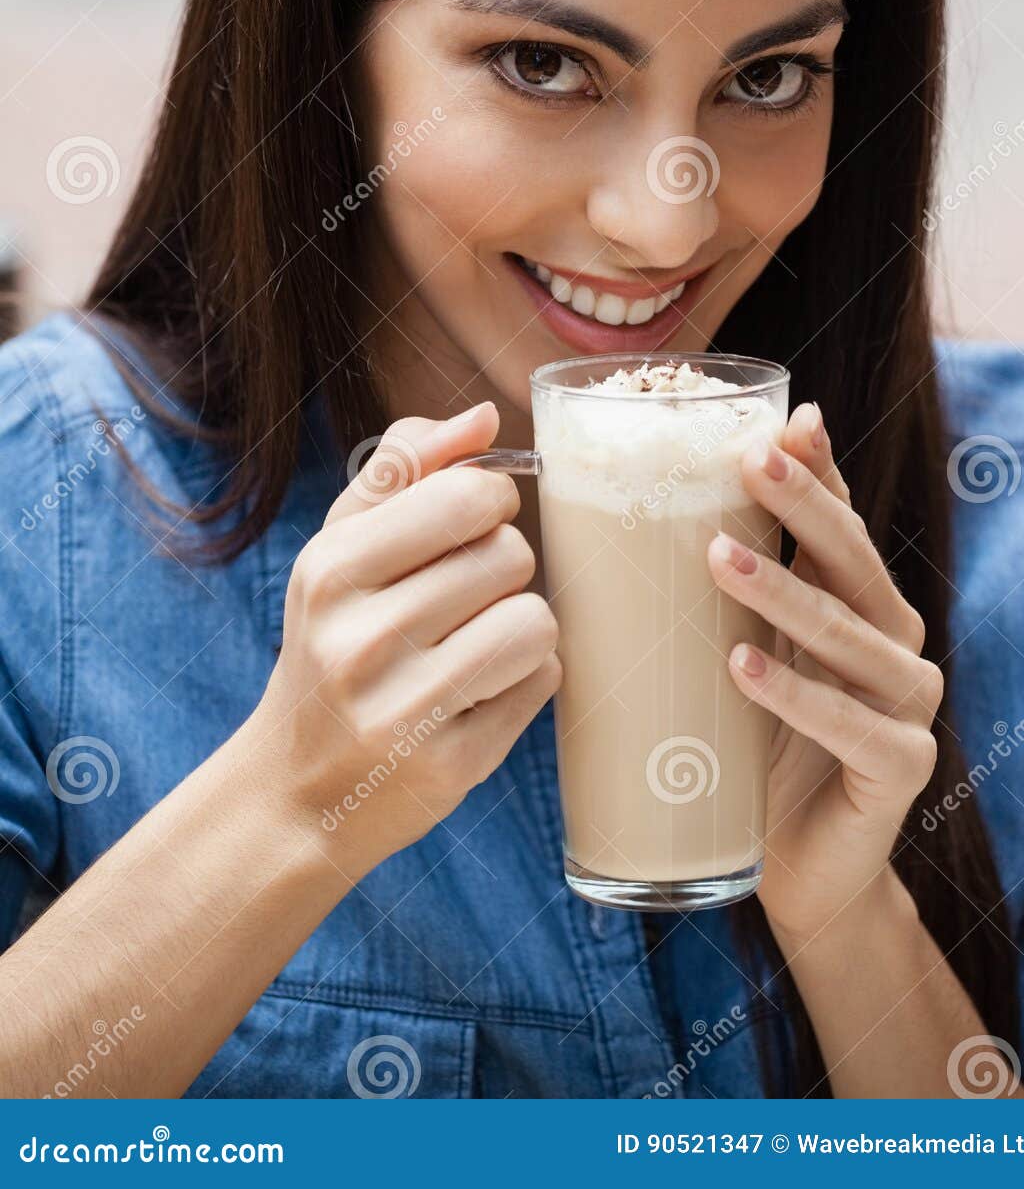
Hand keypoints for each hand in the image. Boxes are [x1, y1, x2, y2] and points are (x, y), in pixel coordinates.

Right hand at [256, 403, 560, 874]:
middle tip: (461, 599)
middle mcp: (361, 640)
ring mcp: (404, 711)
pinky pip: (543, 683)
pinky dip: (525, 679)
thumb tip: (484, 417)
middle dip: (502, 569)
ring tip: (475, 644)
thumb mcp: (340, 549)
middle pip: (511, 556)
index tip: (465, 528)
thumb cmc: (332, 645)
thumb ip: (405, 468)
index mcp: (332, 570)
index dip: (489, 503)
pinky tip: (477, 694)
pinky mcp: (450, 767)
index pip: (468, 496)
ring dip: (522, 626)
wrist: (296, 790)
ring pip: (537, 620)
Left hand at [706, 403, 942, 947]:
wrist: (794, 869)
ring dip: (781, 591)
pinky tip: (742, 666)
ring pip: (847, 635)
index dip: (817, 472)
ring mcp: (908, 705)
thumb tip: (636, 514)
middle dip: (800, 504)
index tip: (780, 423)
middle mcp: (896, 643)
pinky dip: (795, 695)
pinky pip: (848, 725)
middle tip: (748, 459)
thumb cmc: (754, 748)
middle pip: (851, 561)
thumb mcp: (737, 651)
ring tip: (715, 555)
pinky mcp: (902, 767)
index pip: (841, 524)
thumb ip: (721, 592)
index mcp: (862, 605)